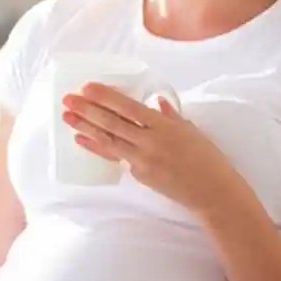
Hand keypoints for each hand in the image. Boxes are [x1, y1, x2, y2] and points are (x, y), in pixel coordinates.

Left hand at [61, 83, 245, 218]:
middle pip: (112, 123)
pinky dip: (98, 147)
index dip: (106, 97)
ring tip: (67, 118)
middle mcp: (150, 141)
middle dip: (87, 110)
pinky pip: (115, 158)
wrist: (213, 192)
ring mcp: (143, 160)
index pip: (128, 107)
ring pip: (108, 140)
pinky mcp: (139, 175)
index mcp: (164, 126)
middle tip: (67, 99)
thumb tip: (157, 102)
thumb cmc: (207, 159)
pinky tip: (82, 140)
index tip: (87, 87)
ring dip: (85, 128)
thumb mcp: (191, 130)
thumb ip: (171, 116)